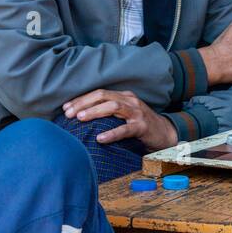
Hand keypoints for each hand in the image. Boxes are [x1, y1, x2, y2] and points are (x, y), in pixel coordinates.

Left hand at [62, 89, 178, 149]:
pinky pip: (125, 129)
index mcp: (123, 96)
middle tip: (69, 113)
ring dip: (94, 111)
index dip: (81, 99)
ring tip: (80, 118)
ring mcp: (137, 112)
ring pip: (113, 106)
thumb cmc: (140, 126)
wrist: (165, 134)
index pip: (98, 93)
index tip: (66, 108)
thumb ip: (108, 113)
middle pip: (103, 96)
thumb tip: (82, 117)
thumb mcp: (124, 115)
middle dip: (83, 103)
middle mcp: (129, 100)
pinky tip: (100, 139)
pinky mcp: (142, 126)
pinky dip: (111, 133)